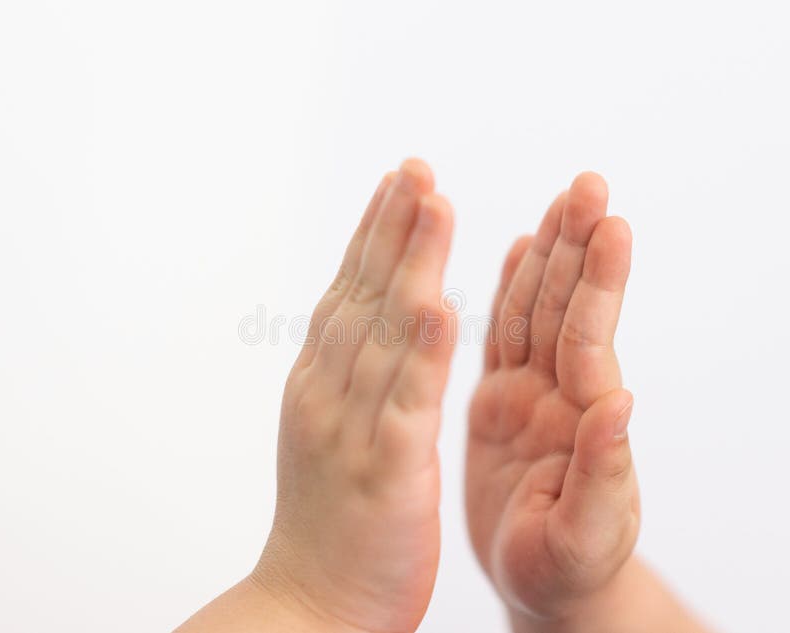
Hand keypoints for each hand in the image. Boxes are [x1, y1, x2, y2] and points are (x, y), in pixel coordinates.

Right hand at [256, 159, 455, 632]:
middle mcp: (329, 393)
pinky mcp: (387, 470)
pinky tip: (441, 303)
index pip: (350, 295)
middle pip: (364, 296)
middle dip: (392, 226)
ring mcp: (354, 428)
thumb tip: (355, 324)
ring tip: (433, 203)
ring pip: (385, 333)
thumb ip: (341, 377)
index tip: (398, 184)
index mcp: (321, 385)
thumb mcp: (324, 433)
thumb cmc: (328, 523)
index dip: (374, 236)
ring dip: (409, 263)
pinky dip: (422, 349)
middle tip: (416, 167)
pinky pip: (408, 400)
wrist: (308, 605)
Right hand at [466, 173, 638, 621]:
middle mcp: (559, 397)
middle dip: (577, 245)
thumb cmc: (566, 572)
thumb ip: (604, 474)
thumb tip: (621, 407)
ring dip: (549, 254)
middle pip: (567, 308)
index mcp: (578, 424)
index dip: (596, 283)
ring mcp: (531, 396)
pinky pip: (506, 336)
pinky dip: (513, 289)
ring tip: (561, 201)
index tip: (610, 224)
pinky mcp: (501, 403)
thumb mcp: (585, 537)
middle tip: (589, 185)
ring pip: (537, 311)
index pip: (587, 340)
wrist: (544, 585)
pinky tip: (518, 251)